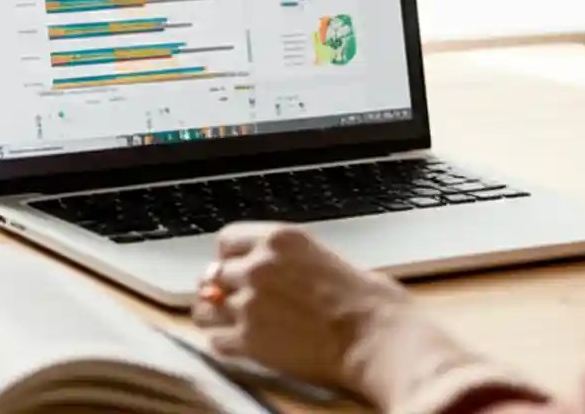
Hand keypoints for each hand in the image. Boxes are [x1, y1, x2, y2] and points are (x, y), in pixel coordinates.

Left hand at [192, 223, 488, 408]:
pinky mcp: (249, 340)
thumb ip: (293, 261)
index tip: (233, 266)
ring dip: (216, 314)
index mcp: (280, 239)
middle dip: (224, 287)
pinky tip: (238, 344)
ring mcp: (250, 304)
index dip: (229, 256)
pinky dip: (223, 343)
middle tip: (235, 299)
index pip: (227, 239)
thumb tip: (280, 273)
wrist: (378, 339)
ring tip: (228, 322)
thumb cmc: (370, 302)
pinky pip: (214, 340)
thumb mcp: (329, 258)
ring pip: (206, 308)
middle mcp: (258, 266)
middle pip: (214, 273)